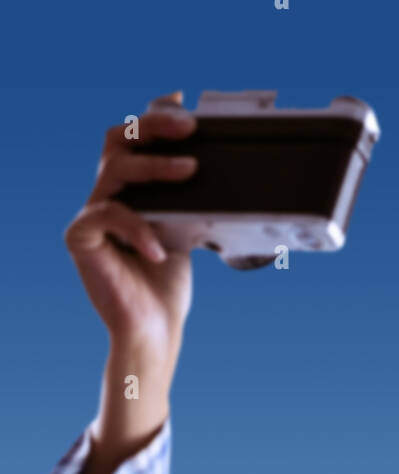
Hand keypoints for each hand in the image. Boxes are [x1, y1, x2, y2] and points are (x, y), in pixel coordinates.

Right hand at [63, 90, 198, 360]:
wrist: (154, 330)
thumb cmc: (166, 287)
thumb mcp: (185, 232)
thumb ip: (187, 198)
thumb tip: (202, 162)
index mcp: (129, 193)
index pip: (134, 143)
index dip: (153, 118)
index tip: (182, 104)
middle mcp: (107, 197)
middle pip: (119, 141)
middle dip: (153, 127)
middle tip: (189, 128)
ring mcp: (92, 215)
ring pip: (115, 169)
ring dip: (155, 166)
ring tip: (190, 171)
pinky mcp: (80, 237)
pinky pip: (108, 214)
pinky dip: (137, 227)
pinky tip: (159, 248)